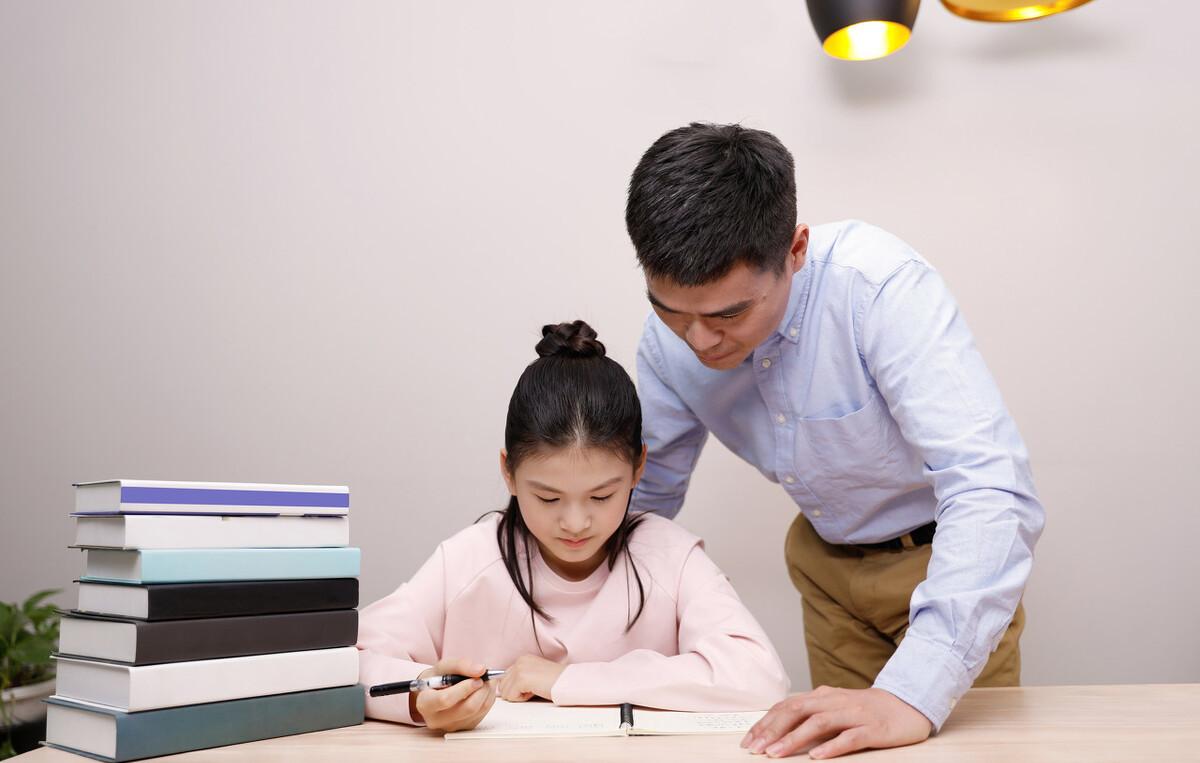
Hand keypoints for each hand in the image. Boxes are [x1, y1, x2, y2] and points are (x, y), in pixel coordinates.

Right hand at [412, 658, 495, 732]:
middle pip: (468, 708)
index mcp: (425, 703)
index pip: (446, 699)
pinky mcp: (465, 727)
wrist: (434, 693)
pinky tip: (484, 688)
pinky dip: (488, 698)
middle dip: (482, 689)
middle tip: (485, 675)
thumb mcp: (443, 667)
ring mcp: (452, 726)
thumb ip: (460, 665)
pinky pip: (483, 713)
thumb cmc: (437, 679)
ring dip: (488, 691)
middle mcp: (437, 720)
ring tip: (486, 678)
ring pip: (479, 710)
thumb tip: (481, 670)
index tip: (477, 677)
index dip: (464, 688)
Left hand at [496, 654, 565, 701]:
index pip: (504, 678)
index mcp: (522, 659)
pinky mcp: (522, 678)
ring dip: (519, 696)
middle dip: (516, 692)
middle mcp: (519, 661)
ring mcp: (520, 669)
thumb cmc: (555, 682)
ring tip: (535, 689)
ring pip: (505, 692)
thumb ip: (519, 678)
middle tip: (534, 688)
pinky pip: (511, 696)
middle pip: (502, 685)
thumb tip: (502, 689)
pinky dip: (522, 699)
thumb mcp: (535, 675)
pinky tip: (535, 692)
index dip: (515, 688)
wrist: (569, 683)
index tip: (530, 686)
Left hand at [741, 686, 931, 757]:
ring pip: (819, 723)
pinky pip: (850, 737)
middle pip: (797, 711)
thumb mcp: (834, 708)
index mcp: (823, 696)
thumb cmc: (866, 710)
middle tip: (754, 749)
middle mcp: (835, 701)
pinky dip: (832, 746)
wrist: (907, 704)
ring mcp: (855, 714)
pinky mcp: (873, 728)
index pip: (787, 706)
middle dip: (772, 730)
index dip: (766, 723)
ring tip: (776, 754)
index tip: (748, 741)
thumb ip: (810, 714)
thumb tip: (778, 728)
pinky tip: (817, 757)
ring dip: (794, 739)